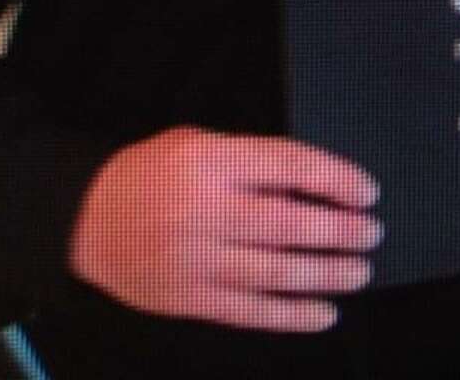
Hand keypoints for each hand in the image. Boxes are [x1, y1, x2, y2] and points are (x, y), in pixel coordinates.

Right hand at [68, 126, 379, 330]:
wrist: (87, 219)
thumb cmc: (156, 173)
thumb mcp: (203, 144)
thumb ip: (255, 163)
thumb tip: (317, 188)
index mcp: (212, 162)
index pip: (289, 166)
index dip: (336, 180)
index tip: (368, 193)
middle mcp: (205, 212)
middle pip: (286, 224)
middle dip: (338, 231)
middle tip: (372, 234)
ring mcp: (194, 261)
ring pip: (272, 272)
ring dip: (324, 275)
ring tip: (359, 272)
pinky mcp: (186, 300)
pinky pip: (247, 311)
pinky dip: (290, 315)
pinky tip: (324, 313)